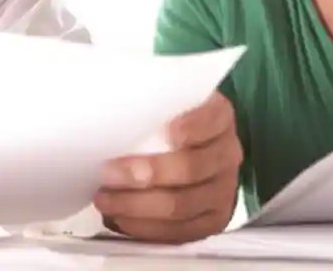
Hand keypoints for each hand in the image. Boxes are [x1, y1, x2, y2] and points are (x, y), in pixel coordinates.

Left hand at [95, 92, 241, 242]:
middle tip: (108, 172)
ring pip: (182, 205)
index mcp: (220, 116)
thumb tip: (104, 98)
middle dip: (146, 173)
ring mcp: (223, 190)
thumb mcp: (163, 98)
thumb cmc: (165, 118)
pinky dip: (146, 228)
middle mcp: (228, 154)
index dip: (190, 126)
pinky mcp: (212, 220)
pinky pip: (180, 233)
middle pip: (191, 168)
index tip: (165, 131)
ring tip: (104, 198)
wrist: (189, 145)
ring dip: (138, 205)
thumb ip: (146, 98)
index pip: (210, 119)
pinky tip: (120, 218)